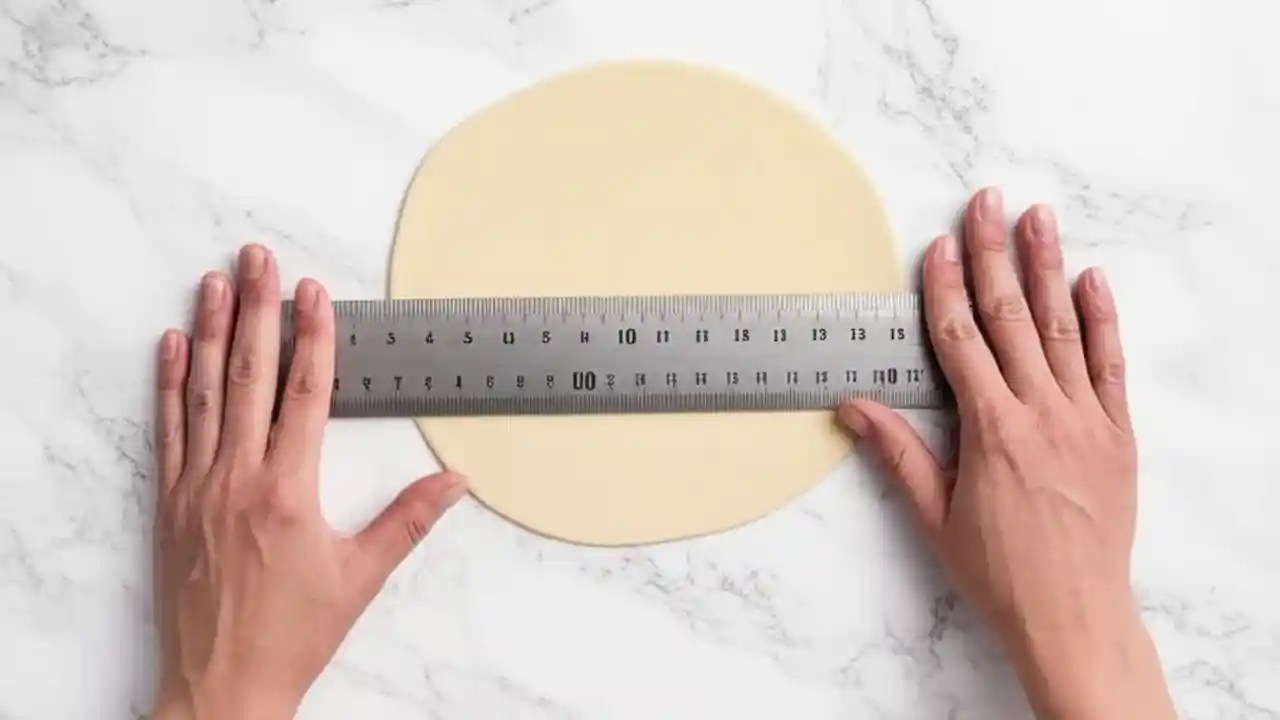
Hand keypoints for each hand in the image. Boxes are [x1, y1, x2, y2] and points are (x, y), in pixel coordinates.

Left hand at [152, 245, 467, 718]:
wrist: (222, 686)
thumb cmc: (292, 635)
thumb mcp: (361, 578)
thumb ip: (408, 521)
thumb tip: (455, 482)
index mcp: (290, 491)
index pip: (304, 395)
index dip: (310, 338)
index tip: (312, 294)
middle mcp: (238, 479)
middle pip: (248, 377)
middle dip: (254, 311)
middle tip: (257, 260)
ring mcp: (197, 488)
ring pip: (202, 394)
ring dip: (207, 332)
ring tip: (212, 281)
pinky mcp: (169, 504)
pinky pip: (166, 431)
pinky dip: (167, 385)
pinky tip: (170, 346)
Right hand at [839, 189, 1173, 718]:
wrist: (1076, 615)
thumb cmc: (1000, 571)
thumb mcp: (936, 517)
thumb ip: (899, 454)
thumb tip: (852, 408)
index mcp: (991, 430)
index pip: (961, 340)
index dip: (946, 288)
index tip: (938, 245)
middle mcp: (1042, 412)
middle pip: (1010, 316)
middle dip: (994, 253)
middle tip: (985, 201)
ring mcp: (1086, 418)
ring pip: (1061, 327)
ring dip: (1047, 267)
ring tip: (1037, 216)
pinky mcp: (1117, 433)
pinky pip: (1109, 363)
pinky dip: (1101, 319)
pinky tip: (1093, 279)